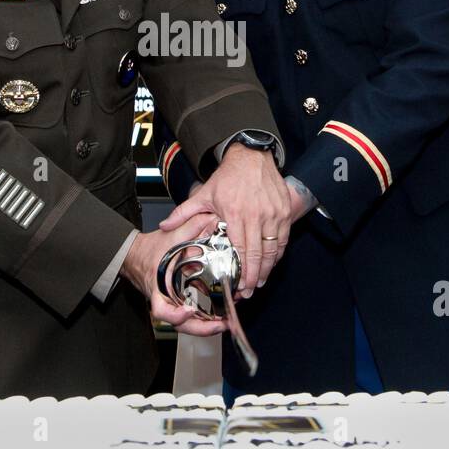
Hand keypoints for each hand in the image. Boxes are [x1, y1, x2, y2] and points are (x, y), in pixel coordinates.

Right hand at [121, 215, 225, 336]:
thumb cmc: (148, 250)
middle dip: (201, 328)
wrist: (135, 255)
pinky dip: (204, 320)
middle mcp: (164, 299)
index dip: (175, 315)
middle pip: (179, 325)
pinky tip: (220, 317)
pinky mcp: (177, 304)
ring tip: (226, 322)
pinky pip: (190, 317)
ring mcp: (171, 304)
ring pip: (186, 325)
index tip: (188, 310)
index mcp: (158, 287)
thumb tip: (210, 220)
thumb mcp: (169, 237)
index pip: (161, 310)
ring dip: (206, 327)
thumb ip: (190, 228)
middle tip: (220, 324)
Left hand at [158, 144, 290, 295]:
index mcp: (235, 214)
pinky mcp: (284, 211)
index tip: (239, 286)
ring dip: (268, 268)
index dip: (241, 271)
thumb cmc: (228, 177)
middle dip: (255, 277)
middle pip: (258, 255)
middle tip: (250, 292)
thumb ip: (184, 213)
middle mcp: (257, 215)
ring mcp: (273, 213)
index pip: (240, 250)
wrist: (251, 156)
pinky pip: (283, 238)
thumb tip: (164, 226)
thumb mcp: (203, 194)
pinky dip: (277, 253)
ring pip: (273, 249)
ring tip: (261, 282)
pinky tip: (271, 263)